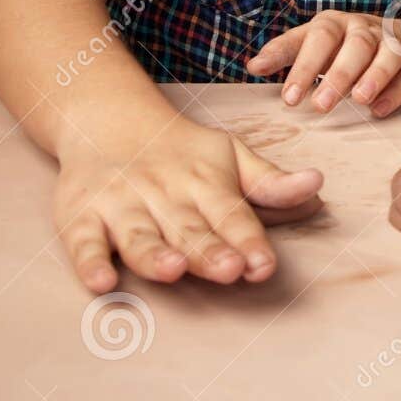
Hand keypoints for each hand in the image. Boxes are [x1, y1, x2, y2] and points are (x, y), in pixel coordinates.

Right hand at [54, 115, 323, 293]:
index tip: (263, 265)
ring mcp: (121, 205)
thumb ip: (270, 183)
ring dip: (154, 254)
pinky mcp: (82, 216)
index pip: (231, 213)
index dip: (248, 239)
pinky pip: (83, 242)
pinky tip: (101, 282)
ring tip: (173, 269)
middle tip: (229, 270)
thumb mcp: (231, 158)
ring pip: (138, 235)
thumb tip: (318, 185)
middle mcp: (164, 194)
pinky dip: (89, 261)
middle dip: (208, 251)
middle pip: (188, 228)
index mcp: (204, 182)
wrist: (107, 118)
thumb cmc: (182, 153)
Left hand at [246, 10, 400, 117]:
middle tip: (320, 106)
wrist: (389, 38)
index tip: (289, 99)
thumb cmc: (338, 46)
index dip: (303, 67)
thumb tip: (253, 65)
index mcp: (333, 24)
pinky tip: (379, 110)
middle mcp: (363, 29)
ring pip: (387, 54)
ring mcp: (391, 43)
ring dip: (374, 76)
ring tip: (359, 100)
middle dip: (338, 75)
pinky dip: (396, 92)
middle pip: (355, 45)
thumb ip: (283, 53)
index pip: (318, 39)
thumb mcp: (308, 43)